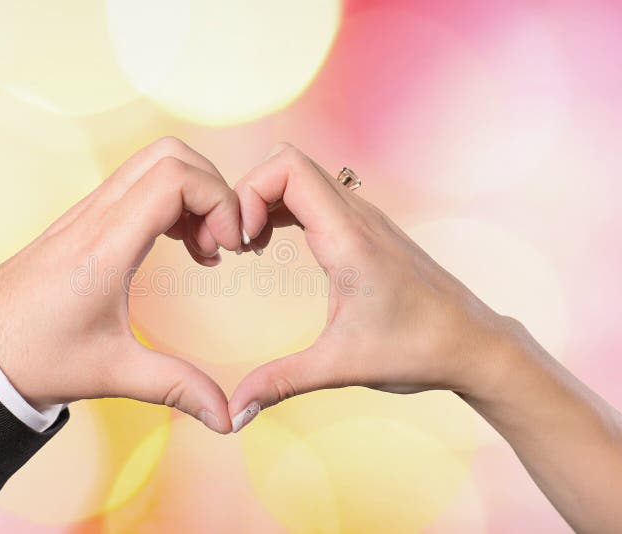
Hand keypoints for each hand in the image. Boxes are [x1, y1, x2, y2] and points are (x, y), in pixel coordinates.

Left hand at [0, 137, 241, 433]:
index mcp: (106, 246)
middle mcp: (98, 216)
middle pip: (171, 155)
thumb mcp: (112, 373)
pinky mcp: (87, 219)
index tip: (230, 247)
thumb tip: (226, 418)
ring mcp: (89, 211)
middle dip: (213, 189)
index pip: (174, 179)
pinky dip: (173, 200)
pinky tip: (181, 244)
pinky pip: (140, 183)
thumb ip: (175, 388)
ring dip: (193, 193)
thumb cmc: (37, 356)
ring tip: (206, 247)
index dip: (218, 201)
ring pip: (155, 162)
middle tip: (223, 242)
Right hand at [228, 143, 519, 430]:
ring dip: (266, 199)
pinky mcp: (365, 228)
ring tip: (251, 244)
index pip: (288, 168)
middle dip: (249, 192)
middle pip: (288, 162)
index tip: (241, 241)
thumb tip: (235, 413)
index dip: (250, 192)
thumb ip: (281, 383)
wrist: (473, 344)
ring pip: (302, 174)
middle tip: (238, 242)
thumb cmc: (416, 350)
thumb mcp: (340, 367)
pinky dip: (283, 207)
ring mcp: (364, 218)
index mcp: (349, 238)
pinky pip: (315, 193)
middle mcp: (357, 215)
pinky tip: (274, 245)